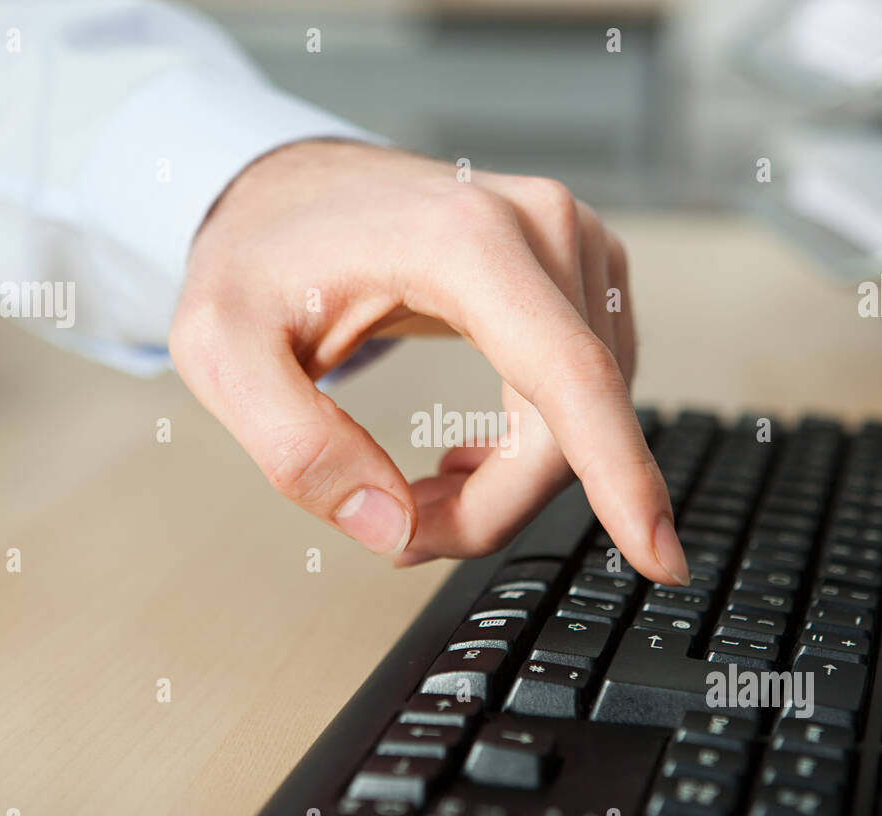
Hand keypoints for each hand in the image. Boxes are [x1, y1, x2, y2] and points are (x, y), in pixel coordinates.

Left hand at [168, 141, 688, 585]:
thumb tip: (391, 526)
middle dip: (492, 507)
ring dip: (508, 483)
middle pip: (571, 424)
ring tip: (417, 488)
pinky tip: (468, 456)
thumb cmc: (258, 257)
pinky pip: (584, 395)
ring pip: (585, 420)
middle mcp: (541, 230)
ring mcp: (571, 246)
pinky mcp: (580, 272)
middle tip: (403, 532)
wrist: (290, 192)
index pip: (571, 377)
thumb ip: (296, 448)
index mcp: (464, 240)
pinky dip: (532, 447)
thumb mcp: (221, 352)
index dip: (620, 477)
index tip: (659, 556)